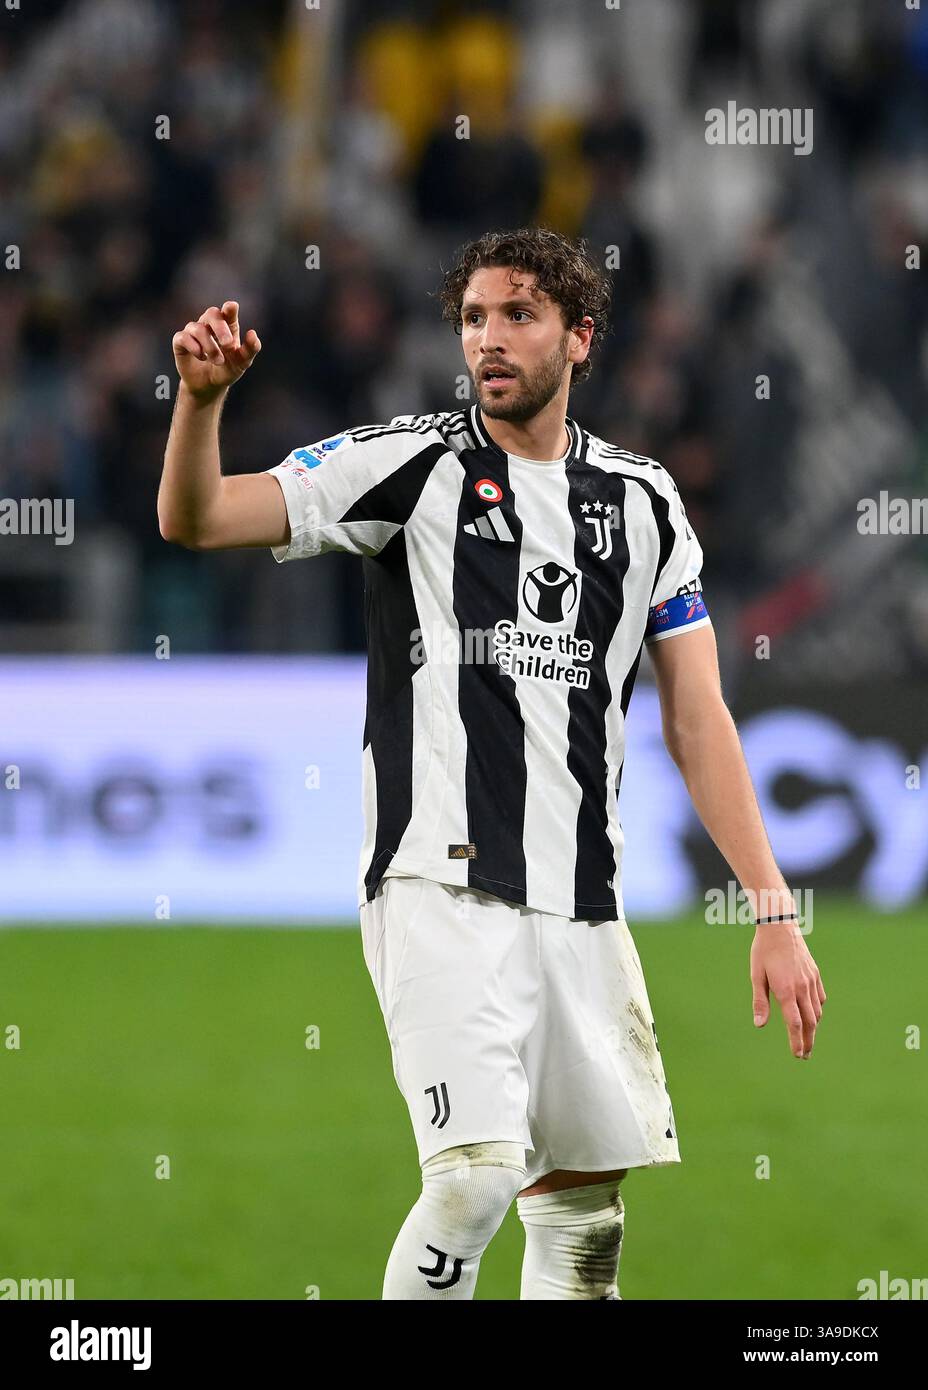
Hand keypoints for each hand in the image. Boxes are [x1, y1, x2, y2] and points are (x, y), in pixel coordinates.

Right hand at [172, 301, 260, 400]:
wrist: (209, 387)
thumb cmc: (226, 370)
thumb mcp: (242, 363)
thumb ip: (250, 349)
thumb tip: (252, 333)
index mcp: (227, 326)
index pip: (228, 311)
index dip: (229, 308)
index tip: (231, 307)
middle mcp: (209, 325)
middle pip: (212, 313)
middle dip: (221, 328)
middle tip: (228, 345)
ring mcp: (194, 332)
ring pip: (198, 328)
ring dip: (210, 346)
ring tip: (218, 361)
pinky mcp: (180, 342)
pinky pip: (183, 337)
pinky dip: (194, 348)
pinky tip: (201, 357)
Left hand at [750, 924, 825, 1058]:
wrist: (780, 926)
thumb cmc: (763, 951)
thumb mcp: (756, 975)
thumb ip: (760, 1001)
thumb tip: (760, 1025)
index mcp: (786, 990)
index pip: (795, 1023)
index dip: (796, 1041)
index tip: (797, 1054)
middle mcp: (802, 988)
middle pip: (809, 1022)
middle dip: (807, 1041)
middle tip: (804, 1055)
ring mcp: (811, 981)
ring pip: (816, 1011)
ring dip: (813, 1028)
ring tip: (807, 1039)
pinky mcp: (815, 974)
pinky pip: (820, 998)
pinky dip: (817, 1010)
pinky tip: (812, 1015)